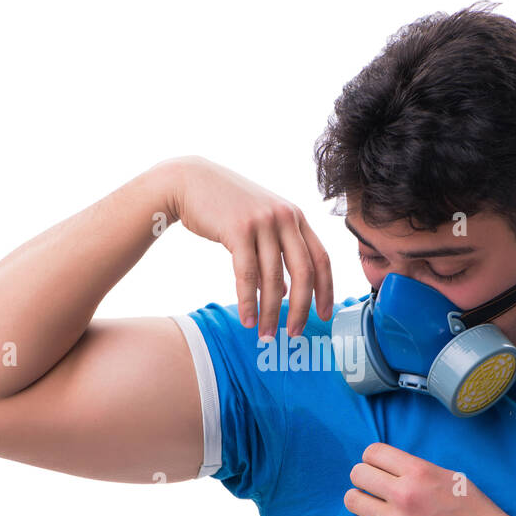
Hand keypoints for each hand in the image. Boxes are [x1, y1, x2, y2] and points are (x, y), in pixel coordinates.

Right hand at [165, 155, 332, 338]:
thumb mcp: (260, 223)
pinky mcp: (239, 229)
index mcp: (296, 217)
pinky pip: (248, 274)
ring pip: (275, 277)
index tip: (323, 316)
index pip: (321, 259)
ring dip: (270, 312)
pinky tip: (247, 319)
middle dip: (301, 308)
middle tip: (294, 333)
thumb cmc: (225, 206)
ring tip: (264, 333)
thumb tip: (283, 293)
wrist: (190, 181)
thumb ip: (276, 252)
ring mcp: (263, 222)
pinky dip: (248, 301)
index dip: (326, 291)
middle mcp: (285, 217)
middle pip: (305, 272)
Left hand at [344, 442, 515, 515]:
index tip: (377, 468)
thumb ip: (420, 471)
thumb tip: (392, 468)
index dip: (371, 458)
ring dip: (358, 501)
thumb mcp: (451, 477)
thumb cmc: (476, 512)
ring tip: (367, 505)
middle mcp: (405, 494)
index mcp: (420, 472)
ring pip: (353, 501)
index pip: (373, 452)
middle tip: (371, 487)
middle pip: (358, 474)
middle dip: (362, 478)